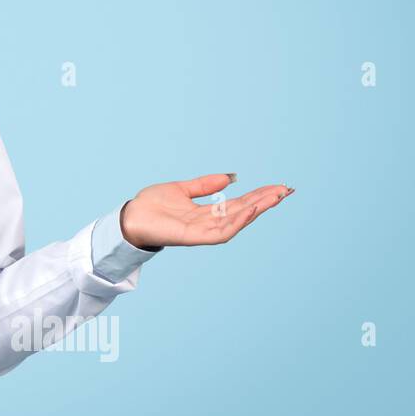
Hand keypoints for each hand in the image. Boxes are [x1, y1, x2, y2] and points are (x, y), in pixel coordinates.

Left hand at [120, 173, 292, 248]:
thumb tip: (230, 177)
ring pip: (236, 222)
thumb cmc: (151, 205)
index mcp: (206, 213)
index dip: (258, 196)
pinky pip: (220, 232)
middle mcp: (208, 223)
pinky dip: (236, 221)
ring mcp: (202, 232)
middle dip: (264, 202)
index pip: (239, 204)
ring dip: (256, 210)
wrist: (129, 217)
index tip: (277, 186)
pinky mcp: (193, 237)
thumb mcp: (181, 189)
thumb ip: (204, 185)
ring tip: (274, 198)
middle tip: (285, 191)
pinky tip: (249, 209)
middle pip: (243, 213)